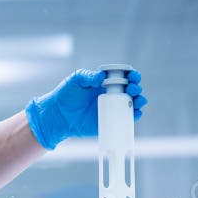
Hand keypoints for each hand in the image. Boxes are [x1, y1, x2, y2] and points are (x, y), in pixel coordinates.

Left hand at [25, 68, 147, 149]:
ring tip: (138, 100)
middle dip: (136, 88)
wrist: (58, 115)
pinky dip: (133, 117)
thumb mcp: (76, 80)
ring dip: (139, 102)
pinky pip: (125, 120)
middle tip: (132, 89)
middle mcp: (112, 95)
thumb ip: (89, 76)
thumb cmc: (66, 95)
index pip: (124, 77)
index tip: (133, 76)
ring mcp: (112, 109)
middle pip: (131, 91)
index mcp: (106, 83)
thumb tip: (102, 76)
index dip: (132, 75)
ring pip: (132, 105)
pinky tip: (136, 113)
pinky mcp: (110, 122)